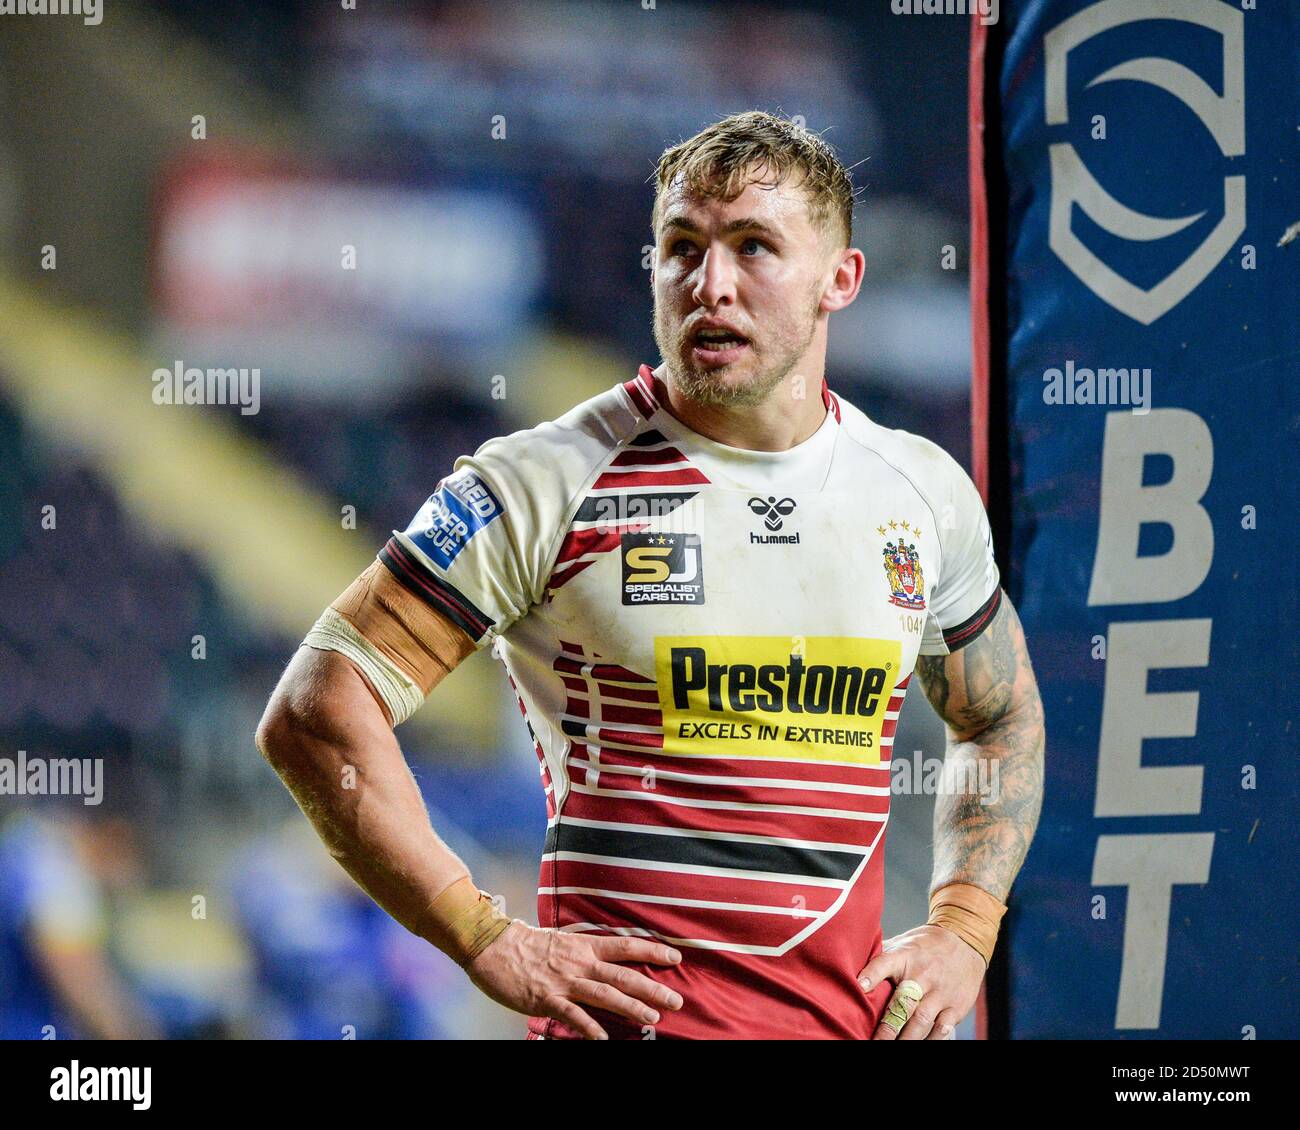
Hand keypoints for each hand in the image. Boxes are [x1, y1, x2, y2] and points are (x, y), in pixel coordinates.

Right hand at [465, 921, 684, 1039]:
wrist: (493, 946)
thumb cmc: (526, 944)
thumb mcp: (562, 941)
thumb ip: (584, 951)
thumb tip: (605, 958)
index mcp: (585, 945)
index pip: (626, 946)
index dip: (653, 950)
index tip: (676, 957)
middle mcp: (580, 962)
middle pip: (623, 974)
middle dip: (652, 987)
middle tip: (676, 1000)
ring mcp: (565, 982)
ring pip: (605, 994)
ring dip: (631, 1006)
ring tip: (653, 1017)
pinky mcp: (547, 999)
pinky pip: (572, 1016)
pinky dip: (589, 1027)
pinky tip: (604, 1040)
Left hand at [858, 924, 984, 1039]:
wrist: (964, 940)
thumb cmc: (925, 946)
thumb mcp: (902, 944)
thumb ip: (880, 958)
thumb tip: (851, 969)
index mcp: (905, 956)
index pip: (885, 963)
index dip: (871, 975)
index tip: (859, 987)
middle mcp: (923, 975)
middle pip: (904, 1004)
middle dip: (887, 1027)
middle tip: (874, 1041)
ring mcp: (941, 992)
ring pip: (921, 1021)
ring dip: (906, 1039)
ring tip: (893, 1046)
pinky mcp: (956, 1006)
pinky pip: (942, 1029)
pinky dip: (929, 1040)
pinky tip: (918, 1043)